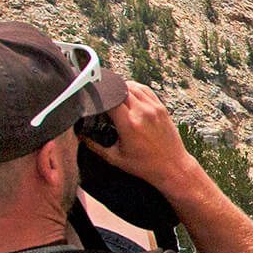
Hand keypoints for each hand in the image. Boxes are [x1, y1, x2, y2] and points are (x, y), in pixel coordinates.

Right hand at [82, 81, 196, 194]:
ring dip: (121, 87)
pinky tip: (128, 93)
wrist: (172, 167)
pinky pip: (145, 89)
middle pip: (120, 88)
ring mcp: (154, 108)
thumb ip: (94, 146)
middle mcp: (142, 113)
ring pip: (133, 86)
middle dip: (108, 91)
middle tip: (101, 97)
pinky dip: (134, 88)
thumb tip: (80, 137)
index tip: (91, 97)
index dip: (98, 95)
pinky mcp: (161, 108)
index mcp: (129, 124)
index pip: (109, 98)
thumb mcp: (115, 158)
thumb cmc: (146, 165)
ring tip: (113, 94)